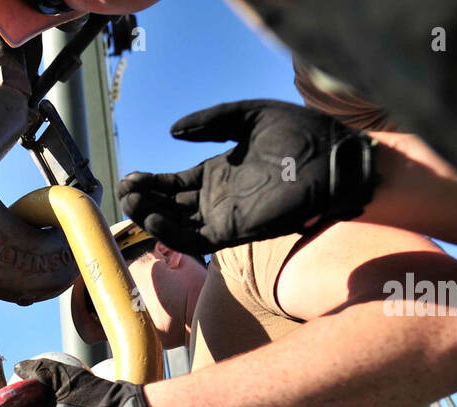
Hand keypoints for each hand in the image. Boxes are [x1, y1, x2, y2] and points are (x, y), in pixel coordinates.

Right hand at [118, 99, 376, 255]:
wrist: (333, 159)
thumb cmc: (300, 134)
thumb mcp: (248, 116)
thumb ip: (211, 121)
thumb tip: (172, 132)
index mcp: (219, 174)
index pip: (174, 183)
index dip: (151, 182)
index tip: (130, 177)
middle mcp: (217, 199)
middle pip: (170, 204)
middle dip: (144, 199)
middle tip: (123, 190)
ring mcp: (225, 217)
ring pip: (177, 224)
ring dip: (151, 216)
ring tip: (130, 202)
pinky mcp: (235, 231)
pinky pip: (196, 239)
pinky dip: (172, 232)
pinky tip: (154, 218)